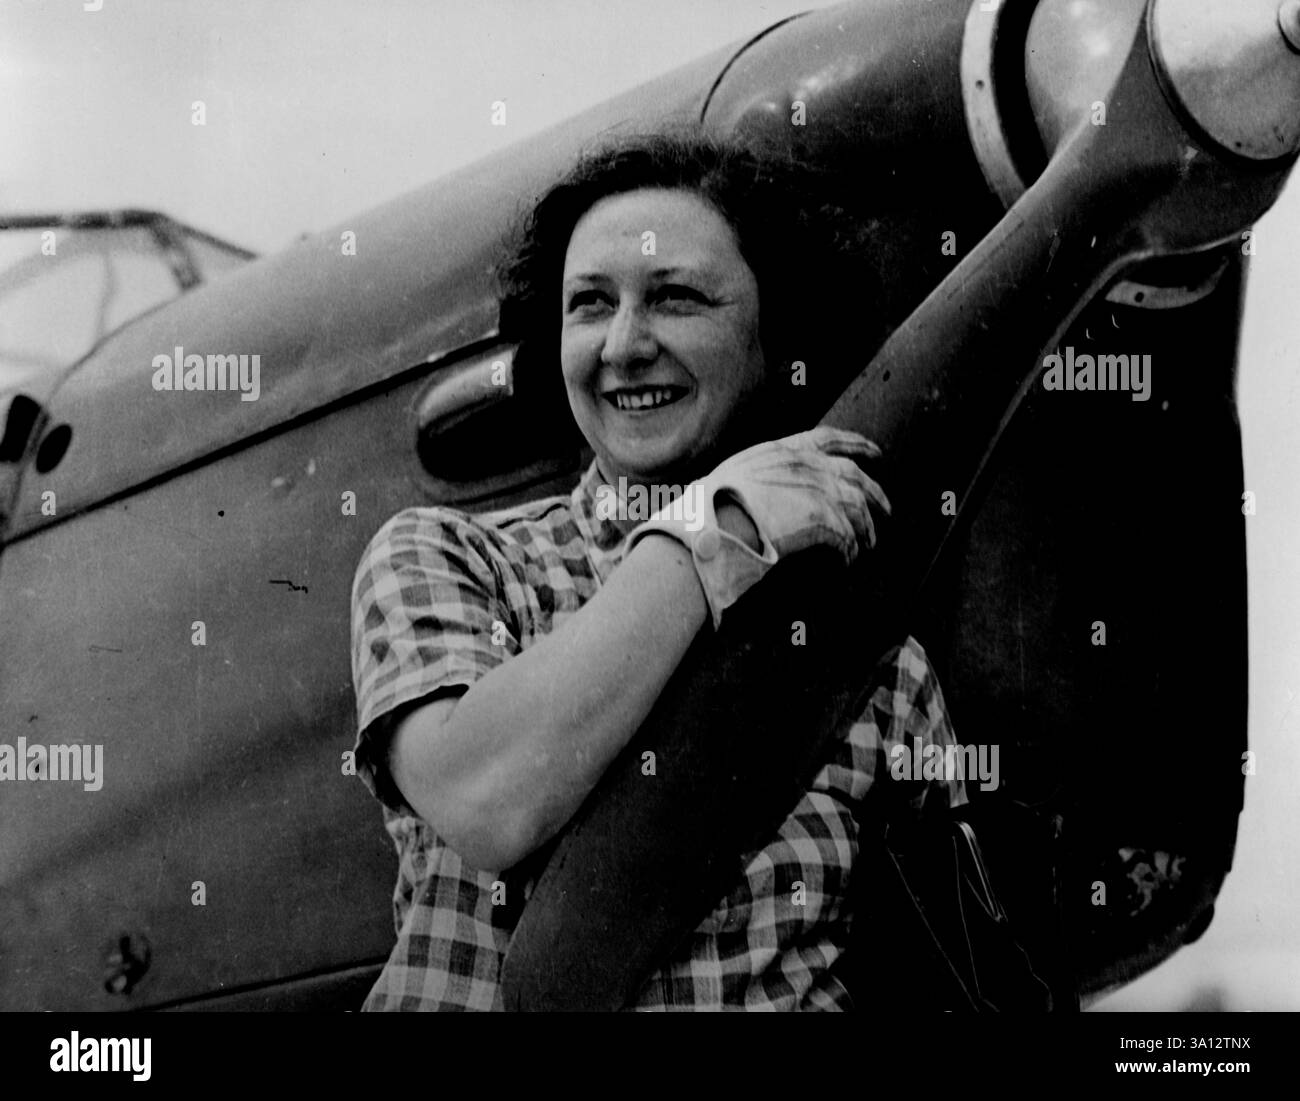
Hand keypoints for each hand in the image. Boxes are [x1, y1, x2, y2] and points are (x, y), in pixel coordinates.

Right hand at [625, 426, 889, 627]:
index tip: (873, 452)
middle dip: (875, 491)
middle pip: (854, 474)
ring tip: (869, 544)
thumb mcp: (728, 479)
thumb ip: (752, 480)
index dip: (855, 444)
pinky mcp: (823, 519)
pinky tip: (849, 562)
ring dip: (867, 527)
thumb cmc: (707, 510)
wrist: (708, 527)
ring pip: (859, 505)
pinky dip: (851, 550)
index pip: (828, 439)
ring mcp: (816, 489)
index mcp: (781, 450)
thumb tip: (750, 495)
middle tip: (886, 508)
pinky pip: (849, 536)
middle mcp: (804, 464)